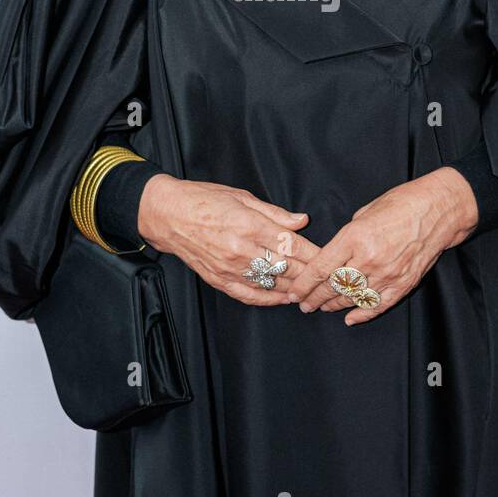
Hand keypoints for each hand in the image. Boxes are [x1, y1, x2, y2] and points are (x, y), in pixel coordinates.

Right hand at [138, 174, 321, 306]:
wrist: (167, 214)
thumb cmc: (204, 199)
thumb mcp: (242, 196)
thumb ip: (275, 213)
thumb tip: (302, 221)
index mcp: (249, 225)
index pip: (292, 245)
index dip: (314, 253)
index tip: (329, 257)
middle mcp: (241, 249)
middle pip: (286, 268)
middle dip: (310, 273)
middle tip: (329, 278)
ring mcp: (229, 268)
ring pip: (271, 285)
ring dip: (294, 289)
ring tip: (312, 291)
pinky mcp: (218, 280)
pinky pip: (249, 295)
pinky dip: (269, 299)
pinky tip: (283, 299)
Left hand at [286, 167, 478, 324]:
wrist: (438, 209)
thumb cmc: (401, 203)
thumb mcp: (364, 212)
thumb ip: (347, 237)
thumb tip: (335, 254)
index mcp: (355, 237)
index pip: (322, 268)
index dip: (304, 284)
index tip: (294, 292)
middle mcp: (369, 258)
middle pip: (334, 286)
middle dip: (315, 298)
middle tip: (304, 304)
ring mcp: (388, 273)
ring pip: (353, 298)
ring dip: (334, 305)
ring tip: (322, 307)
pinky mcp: (404, 283)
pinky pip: (378, 304)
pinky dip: (362, 314)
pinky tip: (350, 318)